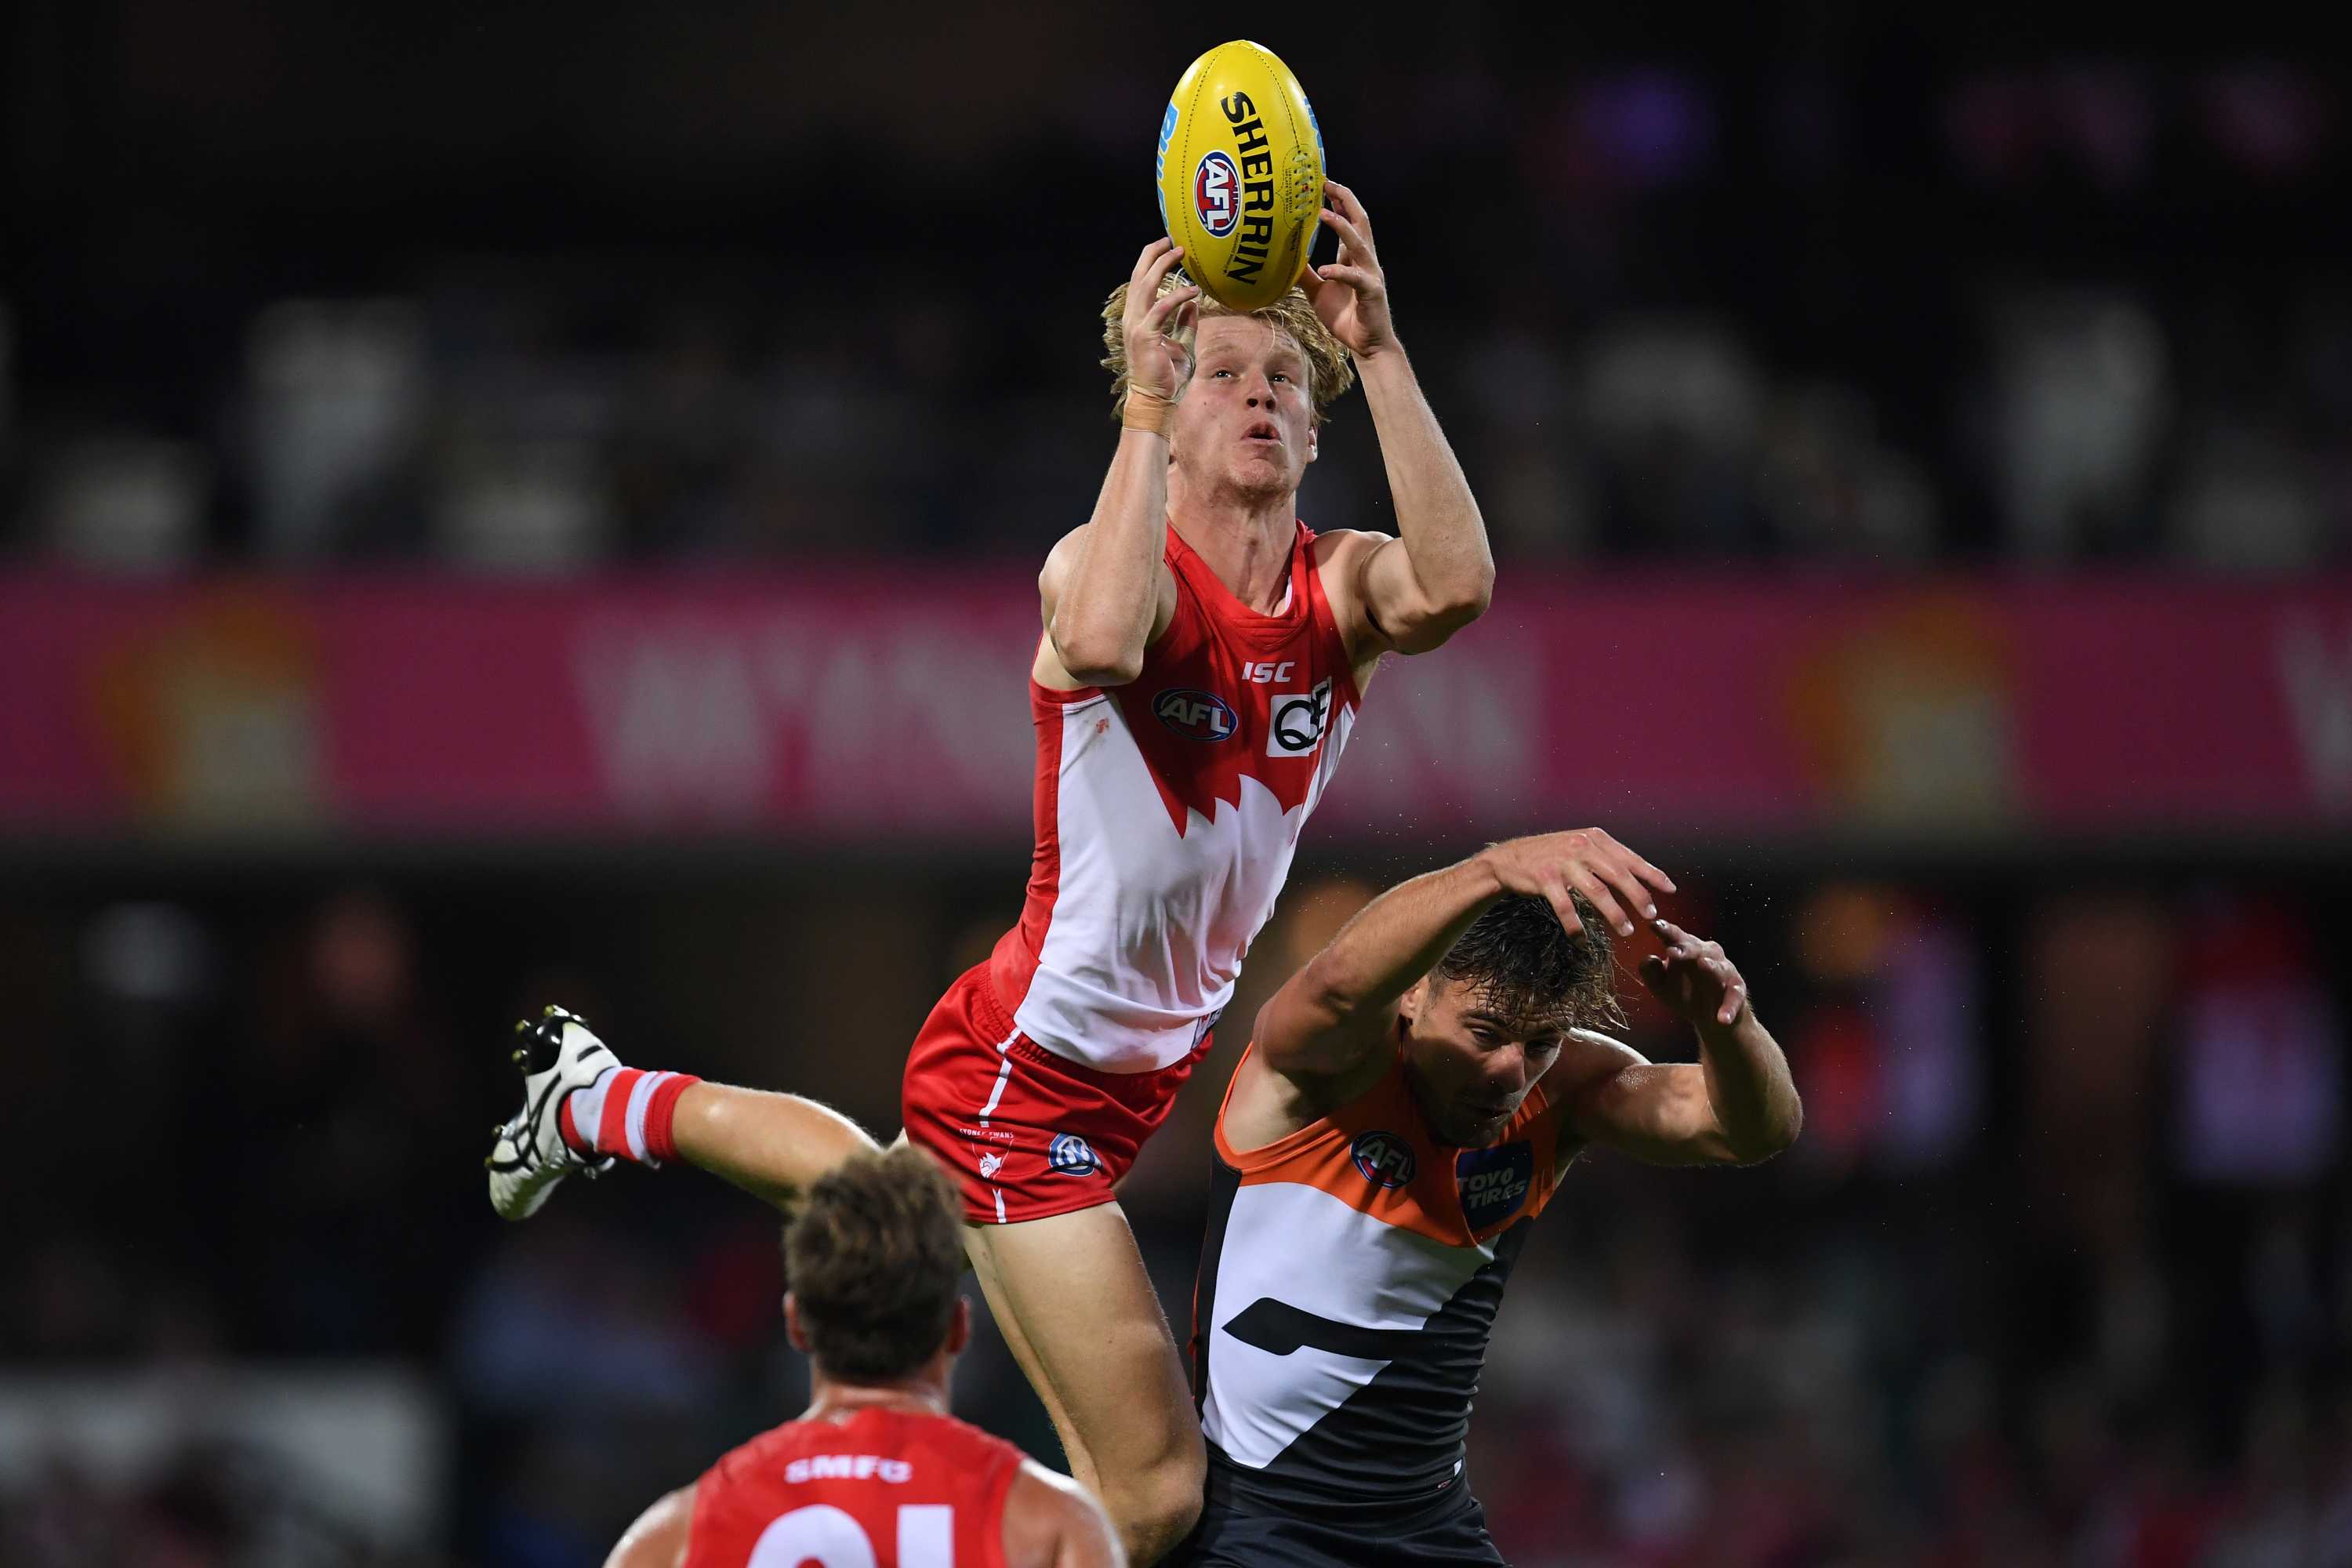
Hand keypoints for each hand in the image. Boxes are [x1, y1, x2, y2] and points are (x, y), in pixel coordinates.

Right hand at [1122, 237, 1200, 402]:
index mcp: (1139, 319)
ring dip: (1162, 266)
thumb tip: (1193, 303)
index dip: (1151, 262)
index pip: (1141, 283)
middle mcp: (1133, 319)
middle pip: (1140, 277)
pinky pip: (1162, 309)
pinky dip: (1177, 296)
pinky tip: (1193, 291)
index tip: (1167, 247)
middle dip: (1154, 255)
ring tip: (1180, 253)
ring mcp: (1137, 326)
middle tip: (1172, 241)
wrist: (1156, 400)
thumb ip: (1185, 322)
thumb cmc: (1167, 376)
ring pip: (1146, 286)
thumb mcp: (1181, 344)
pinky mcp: (1146, 336)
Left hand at [1299, 180, 1395, 358]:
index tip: (1323, 184)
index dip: (1338, 202)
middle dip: (1345, 200)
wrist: (1367, 346)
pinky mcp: (1371, 292)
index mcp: (1353, 258)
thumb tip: (1284, 259)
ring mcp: (1370, 275)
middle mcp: (1365, 261)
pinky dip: (1339, 271)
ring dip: (1342, 226)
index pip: (1349, 222)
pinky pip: (1355, 278)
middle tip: (1327, 183)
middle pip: (1360, 221)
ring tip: (1323, 212)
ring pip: (1359, 243)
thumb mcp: (1318, 291)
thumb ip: (1305, 273)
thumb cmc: (1345, 317)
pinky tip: (1324, 269)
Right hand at [1479, 828, 1675, 939]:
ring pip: (1596, 891)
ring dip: (1614, 914)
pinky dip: (1576, 926)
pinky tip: (1582, 940)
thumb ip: (1605, 857)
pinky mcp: (1544, 878)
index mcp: (1594, 838)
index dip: (1652, 874)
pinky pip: (1566, 907)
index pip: (1630, 857)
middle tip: (1651, 916)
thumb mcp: (1580, 846)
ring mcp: (1562, 862)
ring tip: (1626, 931)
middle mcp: (1581, 846)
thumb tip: (1637, 877)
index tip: (1670, 890)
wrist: (1509, 858)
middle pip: (1617, 874)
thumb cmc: (1551, 856)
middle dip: (1638, 896)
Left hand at [1639, 919, 1749, 1028]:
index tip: (1652, 925)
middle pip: (1698, 949)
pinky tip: (1722, 1018)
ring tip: (1703, 965)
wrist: (1711, 1019)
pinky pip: (1734, 997)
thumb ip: (1650, 972)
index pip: (1675, 937)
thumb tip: (1648, 958)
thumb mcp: (1660, 986)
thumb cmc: (1683, 993)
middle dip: (1686, 948)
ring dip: (1712, 968)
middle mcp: (1708, 955)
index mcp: (1687, 949)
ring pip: (1719, 968)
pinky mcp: (1737, 992)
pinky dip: (1729, 1007)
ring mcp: (1725, 972)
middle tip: (1672, 951)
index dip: (1665, 930)